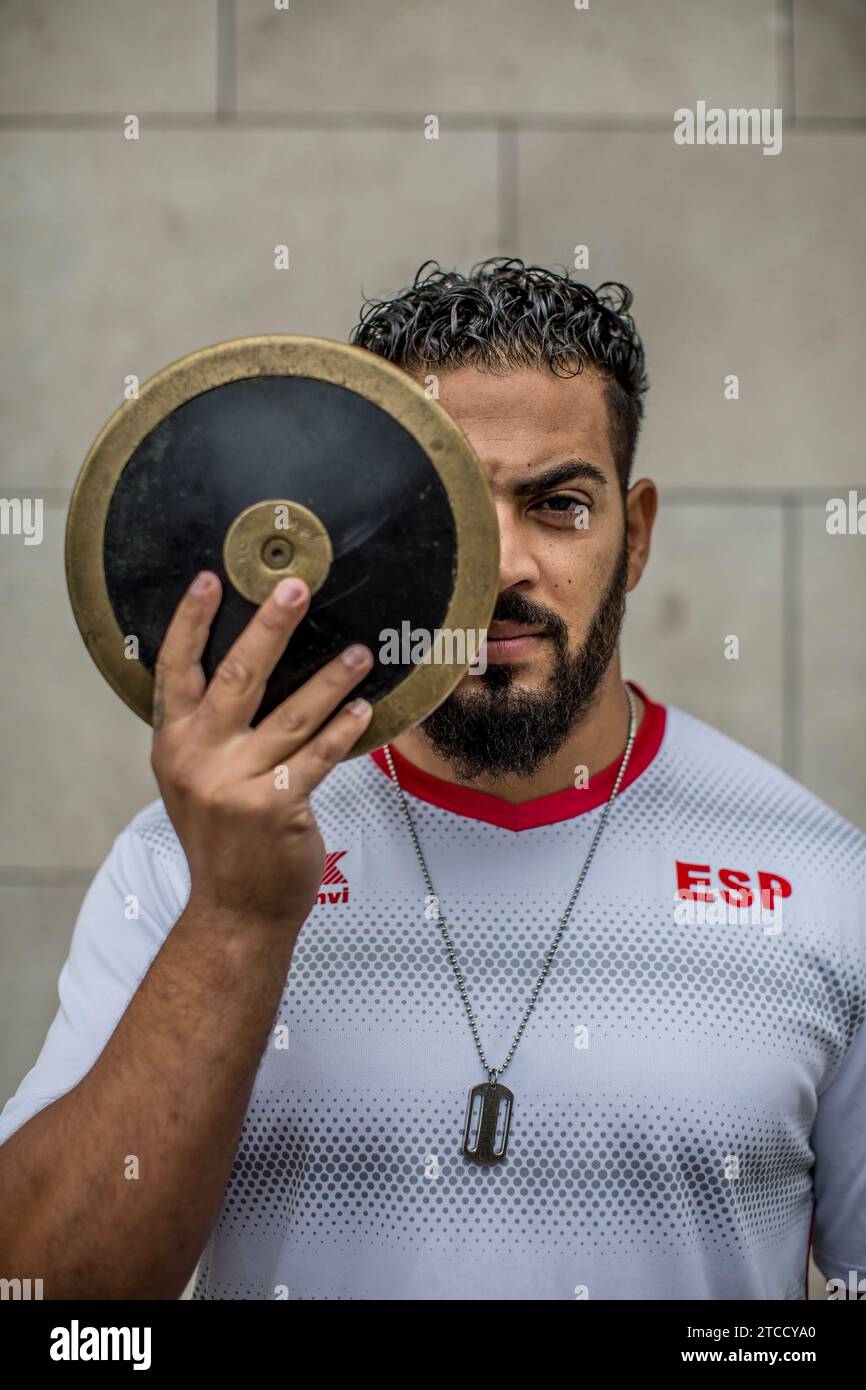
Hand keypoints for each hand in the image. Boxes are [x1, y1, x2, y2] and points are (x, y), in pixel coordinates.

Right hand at [150, 570, 373, 933]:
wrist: (235, 909)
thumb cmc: (225, 837)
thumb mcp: (196, 779)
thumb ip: (209, 731)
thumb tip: (251, 666)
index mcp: (173, 743)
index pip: (175, 669)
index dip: (190, 621)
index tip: (209, 579)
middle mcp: (197, 758)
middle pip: (236, 677)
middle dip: (268, 627)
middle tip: (296, 589)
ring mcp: (234, 783)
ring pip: (290, 715)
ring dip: (328, 679)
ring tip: (359, 653)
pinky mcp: (274, 806)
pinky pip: (316, 756)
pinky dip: (341, 731)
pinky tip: (362, 710)